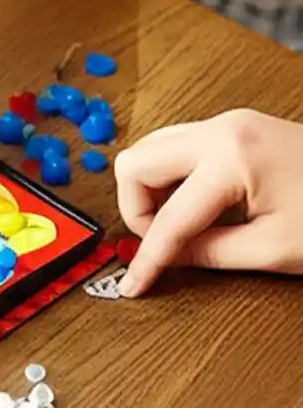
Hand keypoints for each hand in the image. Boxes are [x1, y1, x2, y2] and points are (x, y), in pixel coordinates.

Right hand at [114, 109, 302, 296]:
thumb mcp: (275, 249)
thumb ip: (209, 253)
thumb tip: (164, 258)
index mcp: (232, 157)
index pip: (169, 216)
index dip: (148, 257)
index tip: (133, 283)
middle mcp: (222, 129)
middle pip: (136, 163)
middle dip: (137, 209)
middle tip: (159, 242)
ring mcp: (228, 123)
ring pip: (151, 150)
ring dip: (150, 190)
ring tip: (175, 225)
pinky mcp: (235, 128)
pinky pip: (176, 147)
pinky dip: (170, 177)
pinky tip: (192, 205)